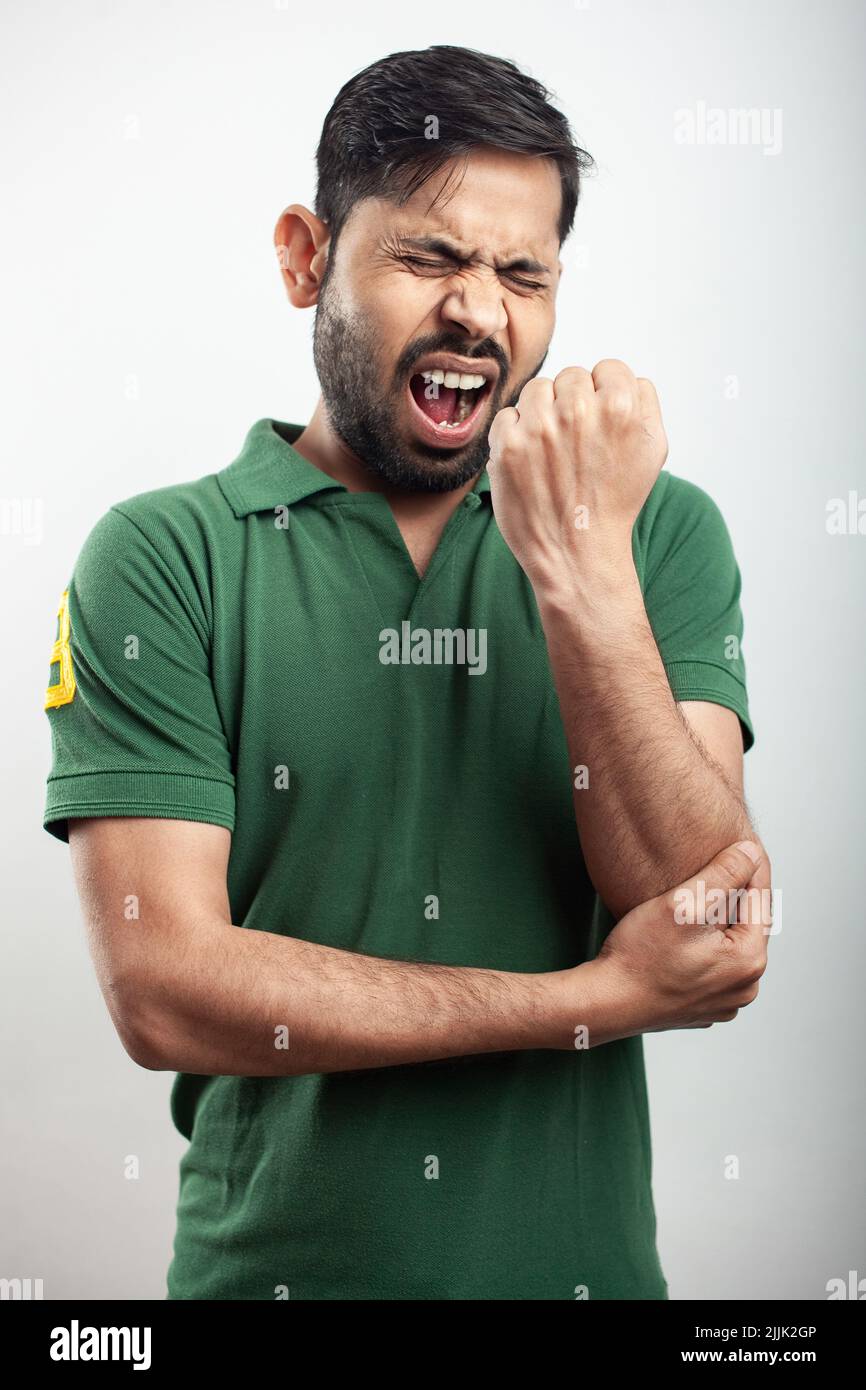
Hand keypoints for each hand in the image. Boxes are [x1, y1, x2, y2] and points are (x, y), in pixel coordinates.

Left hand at [486, 359, 667, 593]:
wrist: (577, 552)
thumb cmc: (615, 503)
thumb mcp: (653, 451)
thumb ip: (644, 403)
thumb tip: (622, 378)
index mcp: (620, 407)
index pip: (609, 368)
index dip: (606, 394)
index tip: (601, 423)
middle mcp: (578, 411)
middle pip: (572, 376)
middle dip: (574, 402)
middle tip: (576, 441)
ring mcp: (538, 427)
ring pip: (538, 389)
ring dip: (543, 412)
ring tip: (552, 450)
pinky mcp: (507, 446)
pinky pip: (507, 415)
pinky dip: (516, 434)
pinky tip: (531, 462)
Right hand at [556, 841, 771, 1046]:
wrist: (606, 1003)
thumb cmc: (639, 955)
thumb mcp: (682, 904)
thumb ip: (724, 874)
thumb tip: (753, 852)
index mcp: (749, 961)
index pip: (760, 900)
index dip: (750, 867)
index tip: (744, 843)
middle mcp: (745, 987)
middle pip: (748, 925)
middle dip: (735, 895)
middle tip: (721, 864)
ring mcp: (726, 1002)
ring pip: (731, 947)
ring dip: (721, 922)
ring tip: (702, 896)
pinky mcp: (705, 1008)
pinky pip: (715, 968)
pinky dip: (707, 947)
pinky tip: (686, 933)